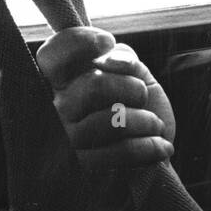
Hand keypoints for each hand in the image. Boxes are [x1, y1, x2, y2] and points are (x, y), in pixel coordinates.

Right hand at [36, 26, 175, 172]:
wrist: (150, 156)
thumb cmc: (138, 110)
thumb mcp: (135, 74)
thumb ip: (122, 58)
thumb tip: (108, 60)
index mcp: (64, 82)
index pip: (51, 55)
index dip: (78, 42)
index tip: (107, 42)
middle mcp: (58, 108)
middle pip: (95, 86)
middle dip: (133, 88)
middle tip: (141, 96)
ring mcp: (68, 139)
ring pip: (112, 120)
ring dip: (145, 120)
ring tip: (153, 124)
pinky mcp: (86, 168)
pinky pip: (121, 151)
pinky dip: (149, 145)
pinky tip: (159, 144)